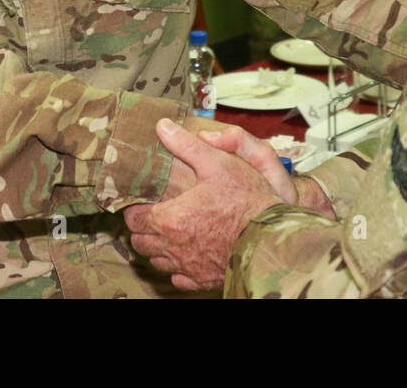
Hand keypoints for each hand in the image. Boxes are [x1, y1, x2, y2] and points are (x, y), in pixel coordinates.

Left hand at [125, 118, 283, 290]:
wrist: (272, 236)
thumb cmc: (247, 200)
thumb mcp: (218, 163)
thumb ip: (186, 145)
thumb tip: (162, 126)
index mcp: (170, 219)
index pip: (134, 219)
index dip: (134, 209)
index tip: (141, 200)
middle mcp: (173, 247)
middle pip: (141, 243)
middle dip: (143, 229)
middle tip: (153, 214)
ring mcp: (188, 267)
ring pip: (157, 262)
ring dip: (158, 248)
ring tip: (169, 232)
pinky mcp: (203, 280)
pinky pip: (178, 278)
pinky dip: (177, 267)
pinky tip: (187, 253)